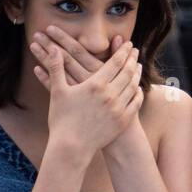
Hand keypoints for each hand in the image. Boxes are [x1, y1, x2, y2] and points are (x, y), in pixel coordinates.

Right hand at [35, 36, 142, 158]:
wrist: (71, 147)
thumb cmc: (61, 119)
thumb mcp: (58, 92)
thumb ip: (56, 68)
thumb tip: (53, 49)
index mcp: (95, 85)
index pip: (115, 63)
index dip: (123, 52)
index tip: (128, 44)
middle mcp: (110, 95)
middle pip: (127, 72)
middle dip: (132, 59)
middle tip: (135, 51)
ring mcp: (119, 108)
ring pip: (133, 86)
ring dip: (137, 74)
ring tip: (138, 66)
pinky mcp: (123, 121)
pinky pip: (136, 103)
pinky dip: (138, 93)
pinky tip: (137, 88)